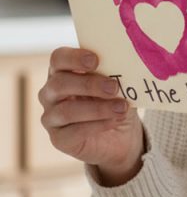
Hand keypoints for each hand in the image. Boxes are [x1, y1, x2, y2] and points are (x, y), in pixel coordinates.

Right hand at [38, 47, 144, 184]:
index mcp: (63, 72)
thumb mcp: (119, 84)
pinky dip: (98, 125)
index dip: (74, 58)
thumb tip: (125, 65)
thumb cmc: (116, 101)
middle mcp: (51, 93)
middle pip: (59, 84)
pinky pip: (73, 132)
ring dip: (97, 108)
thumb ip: (115, 73)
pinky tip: (115, 121)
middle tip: (113, 87)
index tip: (95, 60)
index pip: (58, 58)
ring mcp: (51, 117)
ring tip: (121, 107)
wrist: (122, 136)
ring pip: (66, 111)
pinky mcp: (59, 139)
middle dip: (88, 84)